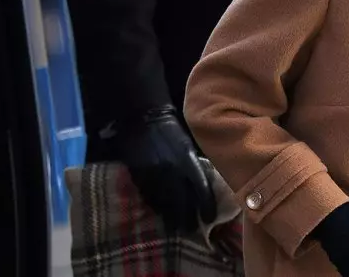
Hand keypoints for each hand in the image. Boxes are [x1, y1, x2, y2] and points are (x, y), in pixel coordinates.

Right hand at [117, 105, 216, 232]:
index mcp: (188, 160)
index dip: (206, 207)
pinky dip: (157, 207)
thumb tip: (204, 188)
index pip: (201, 190)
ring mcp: (154, 176)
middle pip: (182, 203)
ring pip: (164, 205)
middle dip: (187, 219)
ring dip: (171, 217)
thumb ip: (195, 166)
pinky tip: (161, 211)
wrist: (142, 120)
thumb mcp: (188, 147)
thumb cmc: (171, 132)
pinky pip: (150, 199)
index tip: (209, 219)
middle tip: (192, 229)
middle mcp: (172, 171)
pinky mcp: (139, 178)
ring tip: (176, 225)